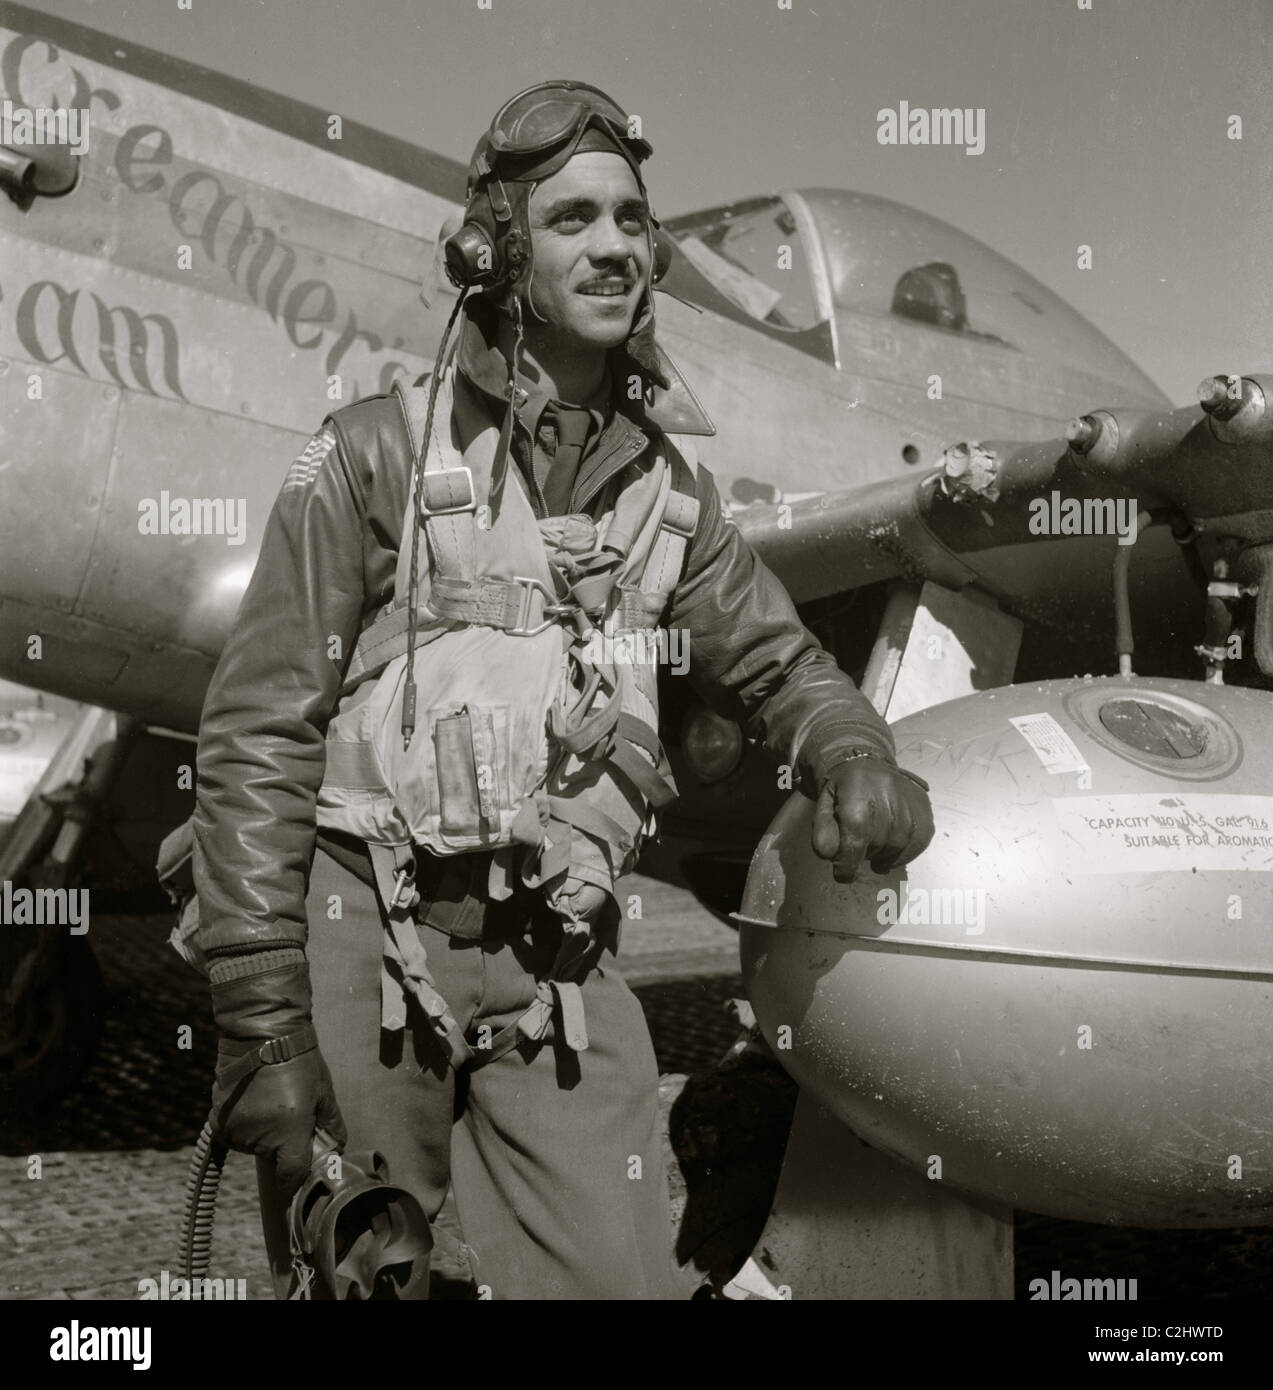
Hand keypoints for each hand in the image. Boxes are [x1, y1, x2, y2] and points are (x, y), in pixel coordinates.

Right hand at [210, 962, 347, 1198]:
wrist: (260, 1032)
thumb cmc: (300, 1059)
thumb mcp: (324, 1091)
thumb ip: (331, 1125)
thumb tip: (337, 1149)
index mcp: (289, 1132)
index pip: (292, 1177)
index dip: (298, 1184)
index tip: (302, 1188)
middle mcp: (259, 1137)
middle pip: (274, 1159)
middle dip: (285, 1147)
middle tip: (293, 1117)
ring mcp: (236, 1130)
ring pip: (254, 1147)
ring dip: (264, 1135)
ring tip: (273, 1101)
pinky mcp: (218, 1120)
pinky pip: (235, 1135)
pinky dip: (246, 1126)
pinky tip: (255, 1102)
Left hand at [811, 756, 933, 882]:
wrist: (866, 765)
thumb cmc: (842, 790)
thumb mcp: (823, 807)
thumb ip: (822, 832)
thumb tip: (830, 855)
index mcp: (857, 792)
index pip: (856, 837)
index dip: (848, 863)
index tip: (844, 875)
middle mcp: (887, 794)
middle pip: (877, 844)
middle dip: (863, 854)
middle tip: (857, 844)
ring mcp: (909, 801)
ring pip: (898, 847)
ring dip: (883, 854)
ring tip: (873, 842)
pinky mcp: (924, 808)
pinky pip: (918, 844)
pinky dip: (902, 854)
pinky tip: (890, 848)